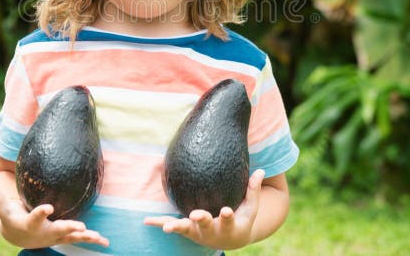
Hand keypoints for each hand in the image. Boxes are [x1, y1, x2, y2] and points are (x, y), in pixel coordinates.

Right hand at [0, 178, 108, 248]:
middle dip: (67, 228)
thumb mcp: (2, 206)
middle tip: (79, 226)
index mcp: (30, 222)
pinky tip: (106, 242)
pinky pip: (81, 238)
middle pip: (57, 229)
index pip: (35, 216)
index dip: (40, 212)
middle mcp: (44, 231)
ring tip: (98, 237)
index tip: (47, 207)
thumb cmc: (11, 216)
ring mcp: (56, 235)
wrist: (20, 236)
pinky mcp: (65, 236)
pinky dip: (93, 240)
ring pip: (72, 236)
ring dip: (85, 237)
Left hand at [143, 169, 264, 249]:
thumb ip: (253, 190)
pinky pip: (172, 225)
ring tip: (166, 227)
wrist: (230, 240)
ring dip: (176, 226)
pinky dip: (160, 223)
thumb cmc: (241, 220)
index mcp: (228, 226)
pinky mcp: (186, 230)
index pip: (229, 220)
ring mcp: (197, 232)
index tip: (226, 210)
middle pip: (206, 226)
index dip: (228, 216)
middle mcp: (212, 231)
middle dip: (201, 221)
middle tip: (196, 215)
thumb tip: (262, 170)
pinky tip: (147, 220)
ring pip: (186, 229)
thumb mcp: (250, 208)